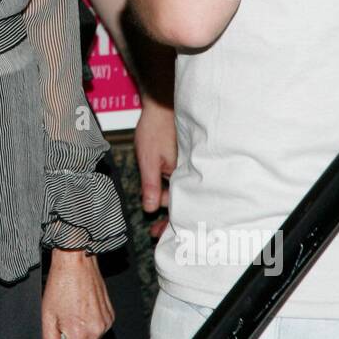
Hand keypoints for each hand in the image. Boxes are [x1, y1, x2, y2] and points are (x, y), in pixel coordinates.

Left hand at [42, 247, 113, 338]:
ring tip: (72, 321)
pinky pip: (99, 332)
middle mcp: (96, 331)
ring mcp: (106, 324)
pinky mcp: (110, 316)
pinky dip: (90, 329)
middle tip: (62, 335)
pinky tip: (81, 314)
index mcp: (78, 333)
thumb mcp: (46, 317)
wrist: (77, 262)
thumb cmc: (60, 286)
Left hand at [134, 98, 176, 240]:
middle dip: (169, 216)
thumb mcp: (148, 159)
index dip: (169, 223)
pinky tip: (161, 192)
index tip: (158, 233)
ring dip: (168, 201)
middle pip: (182, 203)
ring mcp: (188, 167)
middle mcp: (190, 172)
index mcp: (183, 174)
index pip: (179, 207)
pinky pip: (180, 181)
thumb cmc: (156, 127)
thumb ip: (150, 185)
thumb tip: (150, 208)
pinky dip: (171, 189)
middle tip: (155, 230)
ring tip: (154, 209)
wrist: (162, 104)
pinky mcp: (185, 161)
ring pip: (180, 192)